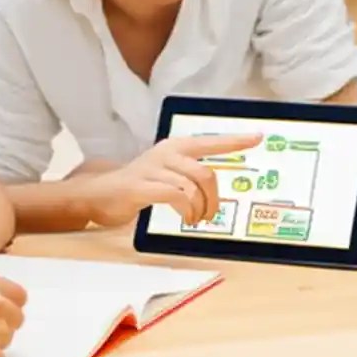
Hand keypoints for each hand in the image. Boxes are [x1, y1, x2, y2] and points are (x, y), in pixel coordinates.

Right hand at [86, 133, 262, 226]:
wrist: (99, 194)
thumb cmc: (138, 185)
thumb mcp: (166, 173)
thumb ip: (188, 174)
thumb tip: (214, 188)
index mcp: (175, 147)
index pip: (211, 140)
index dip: (235, 140)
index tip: (257, 138)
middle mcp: (167, 153)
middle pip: (206, 173)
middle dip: (214, 198)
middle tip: (210, 214)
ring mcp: (153, 169)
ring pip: (193, 186)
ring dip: (200, 208)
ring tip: (196, 219)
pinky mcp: (142, 186)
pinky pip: (175, 196)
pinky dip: (186, 210)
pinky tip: (185, 218)